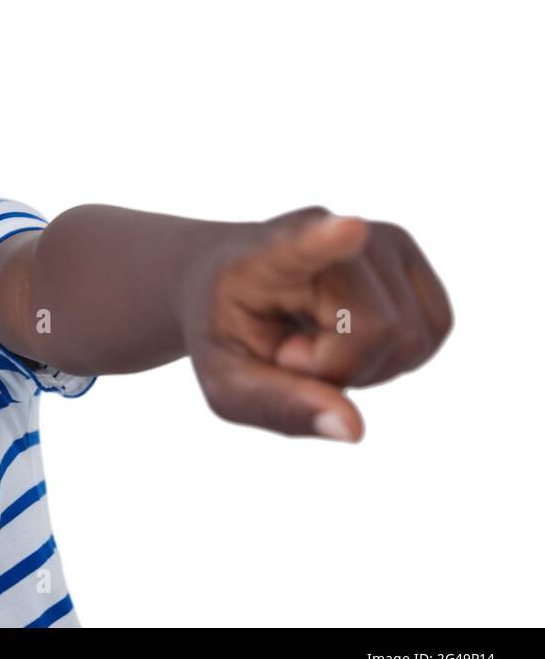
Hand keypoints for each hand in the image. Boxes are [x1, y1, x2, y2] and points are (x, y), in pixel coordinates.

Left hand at [180, 206, 452, 441]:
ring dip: (365, 366)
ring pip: (412, 341)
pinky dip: (394, 358)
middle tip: (289, 349)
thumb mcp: (226, 381)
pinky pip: (432, 335)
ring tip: (315, 337)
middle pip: (378, 332)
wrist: (229, 283)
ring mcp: (381, 239)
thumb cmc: (226, 333)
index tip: (349, 229)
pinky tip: (348, 336)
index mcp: (265, 256)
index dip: (327, 240)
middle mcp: (332, 228)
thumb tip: (354, 429)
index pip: (300, 245)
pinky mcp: (411, 259)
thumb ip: (279, 405)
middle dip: (338, 369)